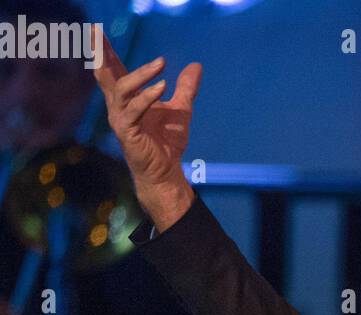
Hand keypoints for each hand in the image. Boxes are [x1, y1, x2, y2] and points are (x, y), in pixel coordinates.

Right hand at [90, 27, 199, 230]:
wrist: (167, 172)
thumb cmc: (168, 142)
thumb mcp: (181, 109)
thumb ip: (186, 88)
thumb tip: (196, 66)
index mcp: (126, 98)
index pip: (112, 69)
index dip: (105, 51)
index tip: (99, 31)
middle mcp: (118, 106)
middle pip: (103, 74)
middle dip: (100, 53)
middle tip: (96, 31)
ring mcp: (120, 118)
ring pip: (122, 88)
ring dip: (141, 74)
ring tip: (161, 64)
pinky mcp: (128, 131)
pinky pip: (135, 109)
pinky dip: (148, 97)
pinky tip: (162, 87)